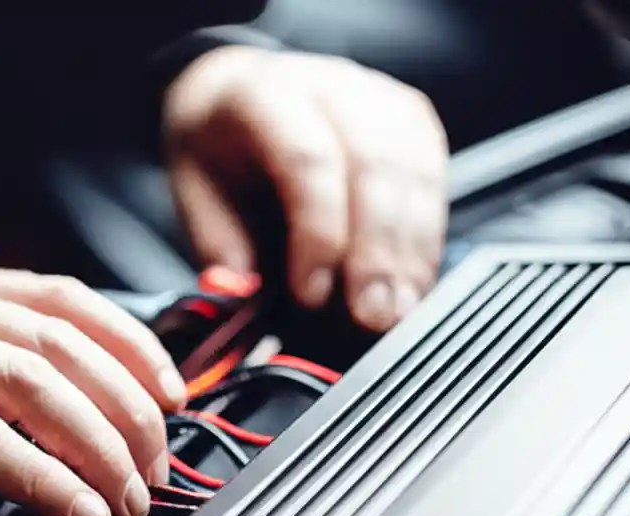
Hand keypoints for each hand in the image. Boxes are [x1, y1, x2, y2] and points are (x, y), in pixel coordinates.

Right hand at [0, 270, 185, 515]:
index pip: (59, 298)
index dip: (131, 342)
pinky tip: (74, 508)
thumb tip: (101, 417)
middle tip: (156, 467)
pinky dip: (38, 475)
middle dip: (124, 407)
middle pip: (54, 339)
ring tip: (126, 496)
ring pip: (24, 380)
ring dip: (93, 444)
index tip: (173, 396)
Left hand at [163, 46, 447, 330]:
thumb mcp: (194, 194)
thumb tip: (248, 294)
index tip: (312, 295)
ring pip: (412, 174)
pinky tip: (412, 282)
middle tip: (371, 316)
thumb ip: (220, 245)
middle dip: (375, 253)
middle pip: (372, 166)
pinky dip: (426, 239)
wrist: (240, 95)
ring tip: (396, 310)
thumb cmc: (219, 149)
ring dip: (409, 253)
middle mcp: (329, 85)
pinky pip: (434, 180)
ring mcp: (380, 98)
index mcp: (263, 95)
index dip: (318, 232)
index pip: (307, 160)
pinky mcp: (414, 120)